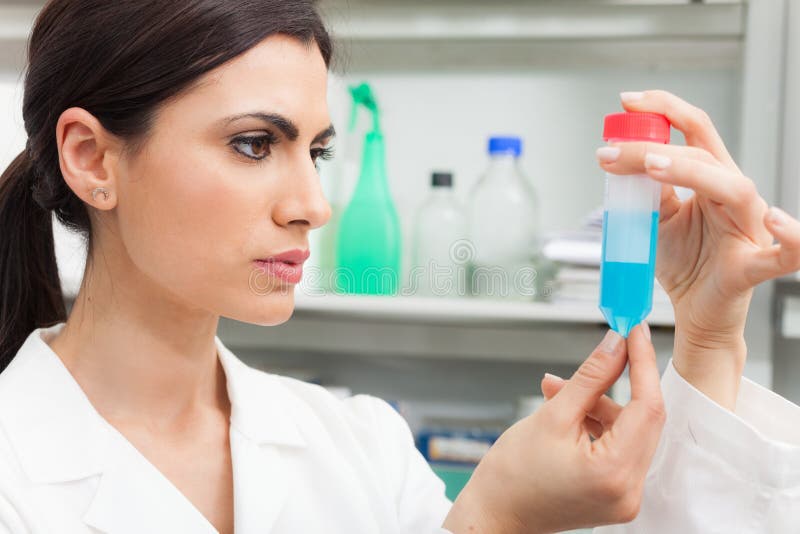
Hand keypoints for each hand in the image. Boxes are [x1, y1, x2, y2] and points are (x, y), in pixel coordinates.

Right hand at [443, 325, 663, 533]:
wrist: (494, 515)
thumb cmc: (511, 477)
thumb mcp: (552, 416)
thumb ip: (591, 377)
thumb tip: (616, 345)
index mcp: (615, 473)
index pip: (648, 406)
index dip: (643, 363)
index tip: (635, 332)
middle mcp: (629, 491)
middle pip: (642, 419)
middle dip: (618, 382)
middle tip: (604, 350)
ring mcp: (625, 496)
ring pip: (628, 431)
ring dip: (599, 404)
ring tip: (557, 391)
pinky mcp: (616, 494)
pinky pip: (618, 446)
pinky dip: (597, 425)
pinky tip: (568, 412)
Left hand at [595, 90, 799, 408]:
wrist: (693, 310)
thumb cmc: (682, 262)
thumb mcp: (656, 217)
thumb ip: (646, 187)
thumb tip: (621, 154)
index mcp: (710, 179)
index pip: (695, 130)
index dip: (664, 108)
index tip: (627, 99)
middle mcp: (734, 196)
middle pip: (702, 155)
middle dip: (652, 147)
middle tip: (610, 151)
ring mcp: (748, 228)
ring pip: (733, 187)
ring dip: (691, 171)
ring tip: (652, 165)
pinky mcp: (752, 266)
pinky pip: (785, 254)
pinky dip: (791, 237)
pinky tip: (774, 219)